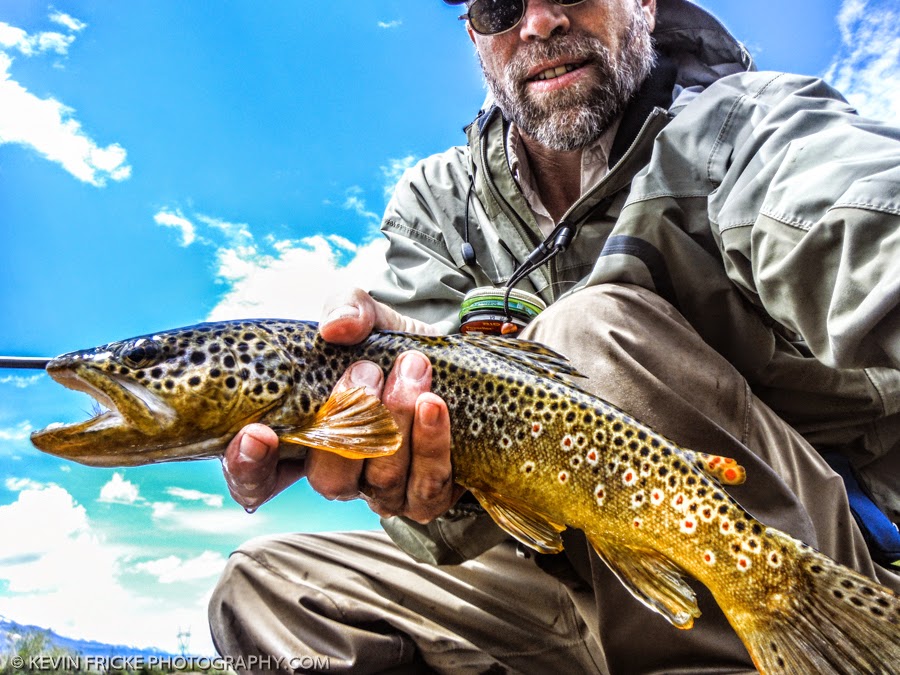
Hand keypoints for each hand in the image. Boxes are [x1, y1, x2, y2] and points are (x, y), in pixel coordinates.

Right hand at [221, 288, 463, 522]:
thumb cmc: (390, 347)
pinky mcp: (427, 496)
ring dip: (396, 420)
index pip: (256, 479)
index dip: (248, 466)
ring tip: (411, 368)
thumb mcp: (365, 318)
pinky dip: (430, 442)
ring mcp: (382, 492)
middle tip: (366, 370)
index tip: (258, 433)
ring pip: (381, 480)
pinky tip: (434, 403)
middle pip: (327, 480)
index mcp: (301, 441)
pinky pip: (426, 483)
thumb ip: (345, 309)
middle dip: (346, 422)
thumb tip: (336, 327)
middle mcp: (338, 475)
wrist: (447, 362)